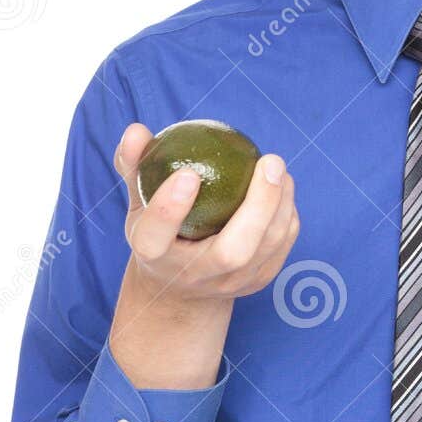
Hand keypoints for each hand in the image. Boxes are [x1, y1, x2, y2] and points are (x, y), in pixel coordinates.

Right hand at [114, 122, 299, 303]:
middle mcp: (194, 276)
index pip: (155, 236)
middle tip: (268, 161)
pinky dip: (286, 215)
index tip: (188, 173)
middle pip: (231, 252)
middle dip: (258, 205)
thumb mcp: (138, 204)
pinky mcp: (257, 282)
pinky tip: (282, 186)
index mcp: (155, 256)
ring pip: (265, 248)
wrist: (179, 290)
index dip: (169, 208)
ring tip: (277, 167)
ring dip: (280, 204)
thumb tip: (136, 130)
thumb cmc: (158, 234)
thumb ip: (135, 167)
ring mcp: (229, 284)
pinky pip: (280, 247)